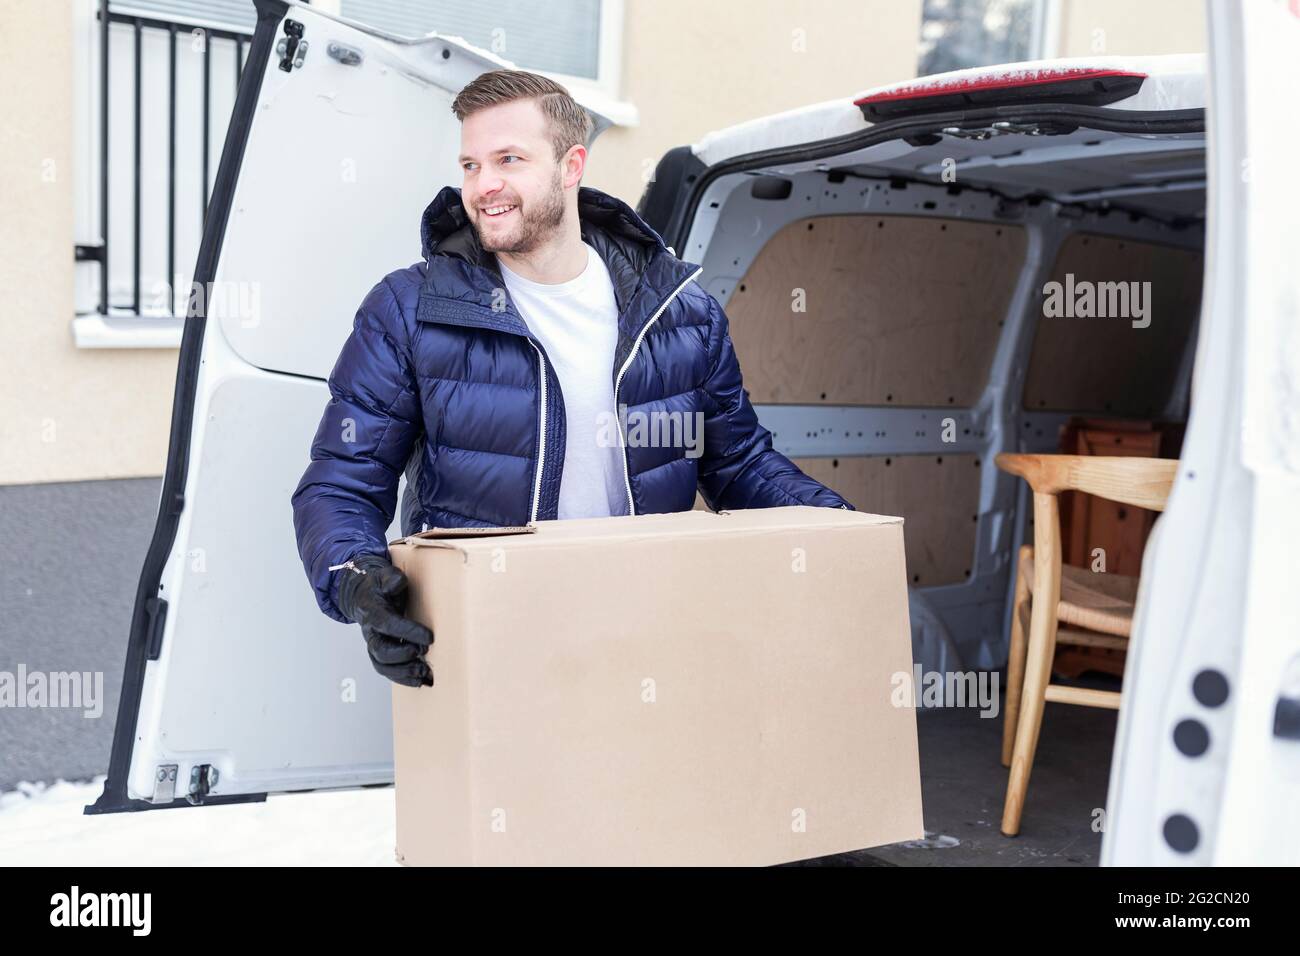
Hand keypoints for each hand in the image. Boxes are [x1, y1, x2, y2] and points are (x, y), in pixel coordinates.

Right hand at [335, 554, 433, 686]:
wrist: (363, 595)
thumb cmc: (378, 586)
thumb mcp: (384, 575)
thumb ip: (391, 579)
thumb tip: (398, 583)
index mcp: (372, 612)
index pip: (388, 624)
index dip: (408, 632)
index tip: (429, 637)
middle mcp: (370, 632)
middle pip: (380, 650)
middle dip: (402, 656)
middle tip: (423, 653)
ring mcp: (374, 644)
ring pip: (382, 665)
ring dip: (403, 672)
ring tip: (423, 673)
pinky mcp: (381, 653)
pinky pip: (388, 671)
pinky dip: (402, 678)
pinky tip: (419, 680)